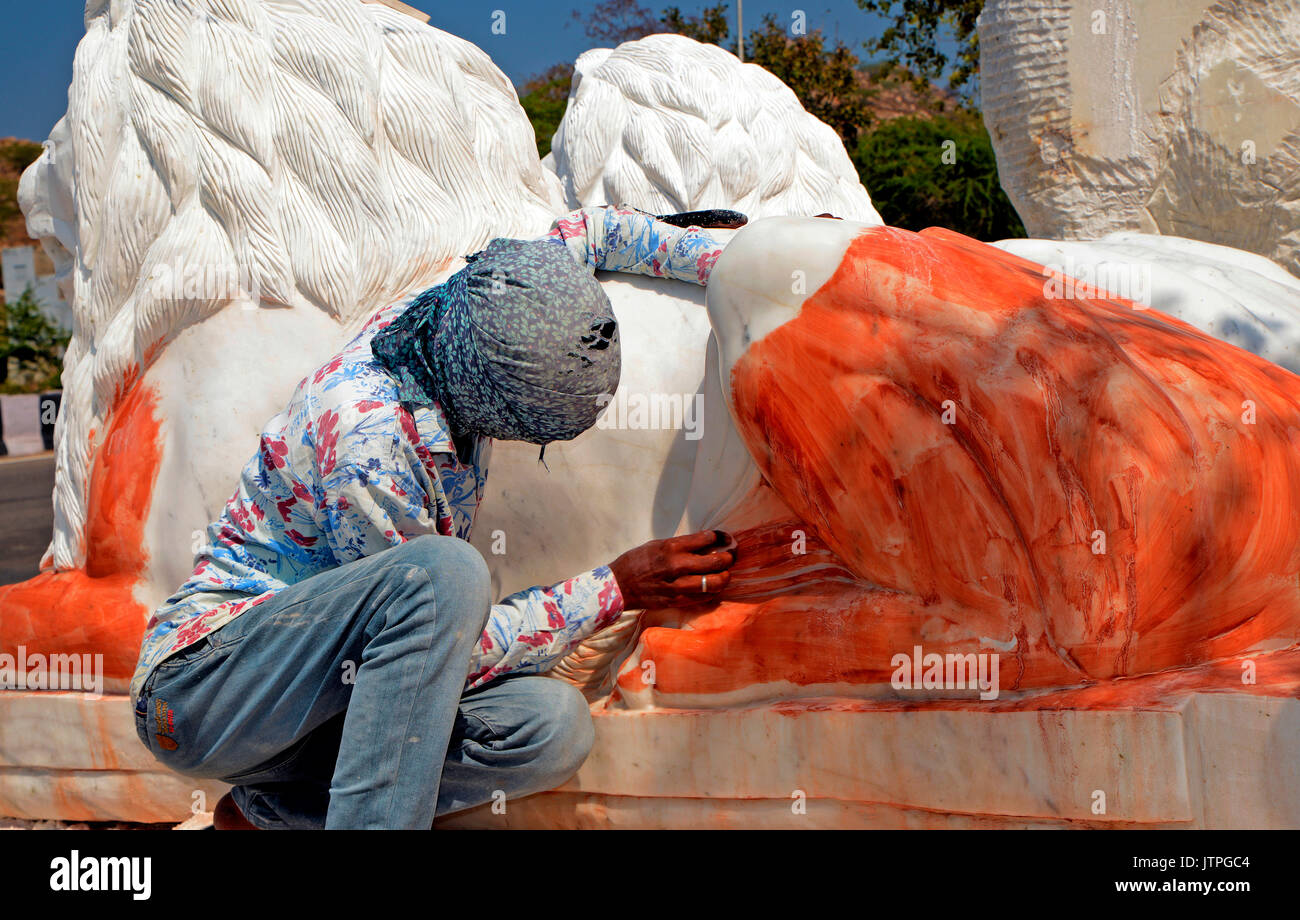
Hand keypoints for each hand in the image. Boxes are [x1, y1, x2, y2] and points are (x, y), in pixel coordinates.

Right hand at [609, 530, 736, 609]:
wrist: (619, 585)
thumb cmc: (637, 561)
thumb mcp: (657, 545)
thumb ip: (680, 545)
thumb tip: (705, 544)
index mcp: (670, 547)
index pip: (706, 539)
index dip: (721, 538)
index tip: (726, 539)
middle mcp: (675, 565)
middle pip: (714, 561)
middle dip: (728, 558)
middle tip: (730, 557)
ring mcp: (676, 585)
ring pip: (712, 582)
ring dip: (724, 577)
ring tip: (725, 574)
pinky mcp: (676, 601)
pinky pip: (703, 597)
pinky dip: (712, 592)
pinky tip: (712, 587)